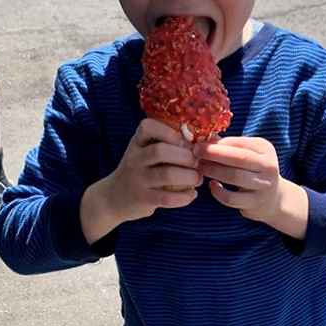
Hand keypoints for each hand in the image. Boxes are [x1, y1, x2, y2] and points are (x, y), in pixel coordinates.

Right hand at [81, 119, 201, 242]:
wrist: (114, 197)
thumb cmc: (141, 170)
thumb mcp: (145, 152)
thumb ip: (168, 144)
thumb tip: (210, 139)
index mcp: (137, 142)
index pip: (147, 127)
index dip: (168, 131)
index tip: (182, 141)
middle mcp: (135, 158)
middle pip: (160, 151)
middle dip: (185, 156)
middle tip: (197, 162)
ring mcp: (137, 179)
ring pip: (167, 174)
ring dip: (189, 177)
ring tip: (197, 179)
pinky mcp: (142, 198)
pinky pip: (167, 198)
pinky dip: (184, 197)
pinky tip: (191, 194)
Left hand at [194, 136, 307, 237]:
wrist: (273, 198)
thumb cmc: (254, 171)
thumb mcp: (249, 154)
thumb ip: (230, 146)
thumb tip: (206, 139)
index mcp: (265, 149)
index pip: (239, 143)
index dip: (218, 144)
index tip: (200, 144)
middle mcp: (268, 166)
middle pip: (238, 158)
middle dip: (214, 154)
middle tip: (196, 153)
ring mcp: (263, 186)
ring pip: (234, 177)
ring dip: (213, 171)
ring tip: (200, 168)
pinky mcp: (255, 203)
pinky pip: (232, 198)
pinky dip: (218, 192)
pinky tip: (212, 185)